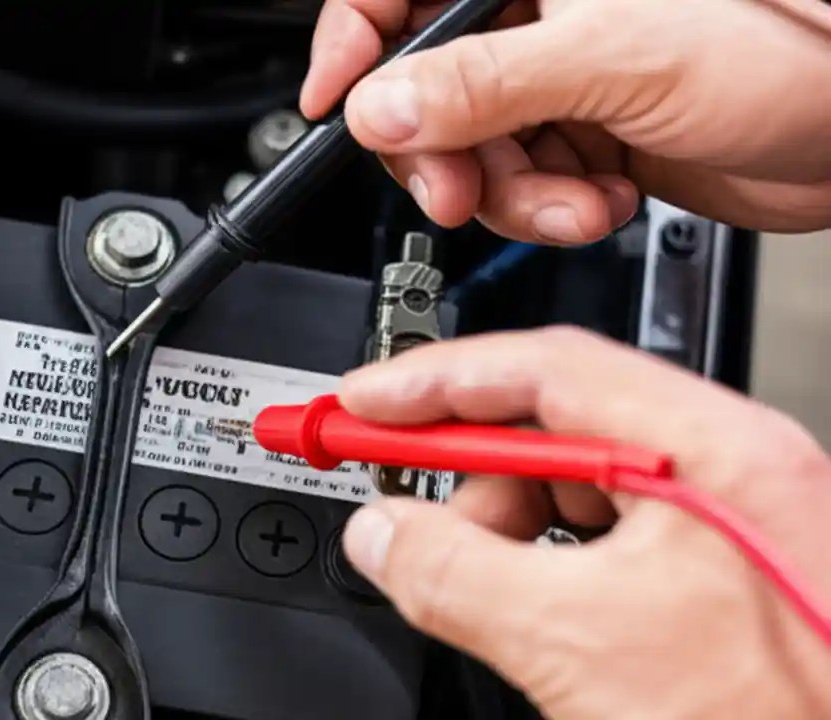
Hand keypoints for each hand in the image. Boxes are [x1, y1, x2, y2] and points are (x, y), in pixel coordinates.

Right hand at [301, 0, 830, 242]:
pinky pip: (519, 180)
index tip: (334, 107)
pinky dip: (549, 207)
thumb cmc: (783, 45)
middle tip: (462, 193)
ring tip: (570, 203)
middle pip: (424, 86)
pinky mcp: (582, 131)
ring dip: (511, 195)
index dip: (353, 46)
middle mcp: (537, 14)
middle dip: (443, 154)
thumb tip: (380, 110)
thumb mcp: (611, 58)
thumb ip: (480, 85)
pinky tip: (599, 200)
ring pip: (470, 147)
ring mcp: (557, 77)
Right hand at [337, 327, 830, 717]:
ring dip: (503, 530)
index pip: (547, 370)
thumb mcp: (576, 642)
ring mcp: (726, 525)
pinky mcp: (716, 578)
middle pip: (558, 426)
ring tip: (477, 590)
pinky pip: (604, 543)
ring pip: (576, 490)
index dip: (436, 382)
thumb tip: (382, 536)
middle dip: (467, 472)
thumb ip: (454, 576)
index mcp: (715, 450)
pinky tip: (526, 614)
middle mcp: (729, 470)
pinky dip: (544, 568)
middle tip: (400, 505)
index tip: (365, 405)